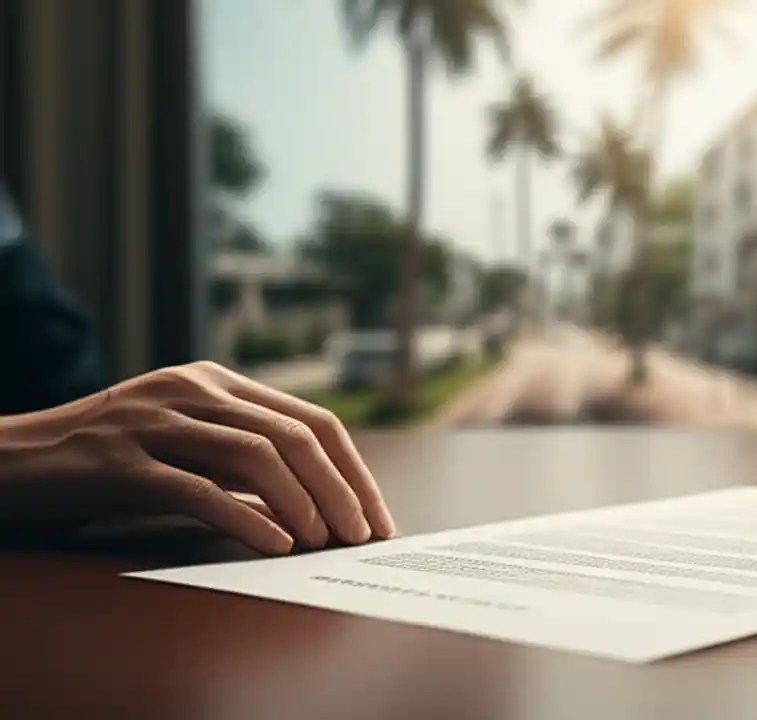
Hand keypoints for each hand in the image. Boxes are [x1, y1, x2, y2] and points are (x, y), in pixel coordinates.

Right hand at [0, 361, 395, 553]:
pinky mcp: (121, 462)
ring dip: (304, 503)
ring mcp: (156, 422)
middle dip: (341, 489)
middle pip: (296, 436)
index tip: (377, 516)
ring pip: (256, 456)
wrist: (12, 459)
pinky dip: (246, 519)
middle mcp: (193, 391)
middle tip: (363, 535)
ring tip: (324, 541)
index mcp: (217, 382)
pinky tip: (274, 544)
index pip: (313, 421)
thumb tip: (314, 503)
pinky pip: (200, 489)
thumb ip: (242, 460)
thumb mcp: (184, 444)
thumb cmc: (109, 459)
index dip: (354, 470)